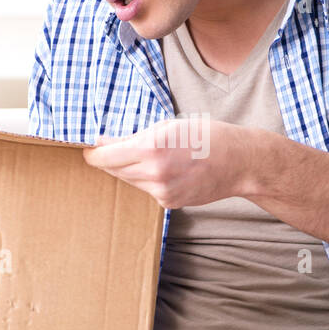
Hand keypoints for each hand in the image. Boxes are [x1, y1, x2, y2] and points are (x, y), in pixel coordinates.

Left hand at [81, 117, 256, 208]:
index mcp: (151, 147)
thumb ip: (133, 137)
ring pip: (130, 180)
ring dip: (130, 169)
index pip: (105, 157)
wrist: (239, 162)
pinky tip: (167, 170)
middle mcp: (154, 173)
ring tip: (151, 156)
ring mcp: (161, 191)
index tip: (88, 150)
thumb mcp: (169, 127)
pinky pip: (147, 190)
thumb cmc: (206, 136)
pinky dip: (148, 180)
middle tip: (111, 149)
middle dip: (111, 160)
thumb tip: (102, 143)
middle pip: (114, 170)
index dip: (93, 154)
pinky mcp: (169, 202)